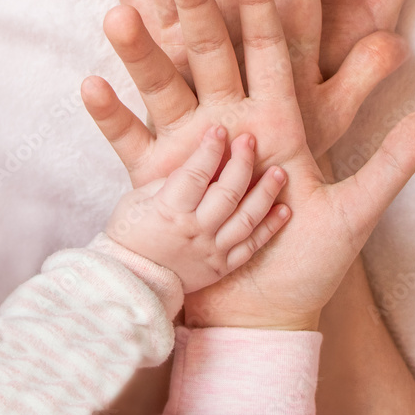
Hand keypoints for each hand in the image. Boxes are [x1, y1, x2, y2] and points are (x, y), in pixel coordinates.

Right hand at [87, 0, 414, 330]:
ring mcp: (188, 146)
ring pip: (163, 85)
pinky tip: (89, 84)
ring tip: (121, 10)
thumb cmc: (309, 259)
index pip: (269, 46)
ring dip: (144, 50)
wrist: (264, 312)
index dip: (259, 1)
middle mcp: (229, 119)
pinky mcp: (157, 183)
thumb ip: (395, 160)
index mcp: (276, 115)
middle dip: (198, 2)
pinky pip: (130, 145)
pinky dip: (110, 117)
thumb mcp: (357, 209)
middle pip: (212, 49)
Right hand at [105, 124, 288, 293]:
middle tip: (250, 140)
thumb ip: (172, 180)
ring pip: (245, 220)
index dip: (209, 150)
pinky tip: (284, 210)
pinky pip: (250, 247)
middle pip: (227, 194)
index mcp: (169, 212)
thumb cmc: (129, 233)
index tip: (220, 129)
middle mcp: (195, 231)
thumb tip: (201, 159)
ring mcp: (211, 251)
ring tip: (280, 173)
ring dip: (265, 194)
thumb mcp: (138, 199)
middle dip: (242, 163)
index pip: (195, 175)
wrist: (130, 284)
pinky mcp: (222, 267)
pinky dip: (269, 228)